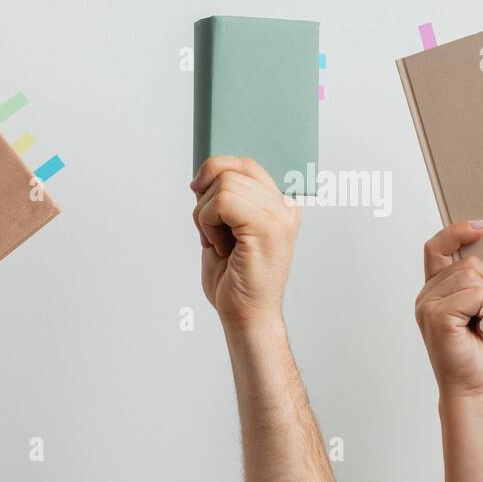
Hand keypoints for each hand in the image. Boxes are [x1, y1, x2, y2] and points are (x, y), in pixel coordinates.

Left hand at [191, 157, 300, 327]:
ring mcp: (280, 216)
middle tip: (211, 233)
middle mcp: (285, 208)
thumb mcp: (225, 230)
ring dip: (205, 216)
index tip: (197, 190)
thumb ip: (221, 200)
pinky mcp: (268, 227)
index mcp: (280, 206)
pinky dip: (208, 223)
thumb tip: (203, 175)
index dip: (216, 169)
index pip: (246, 164)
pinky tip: (219, 247)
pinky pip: (222, 202)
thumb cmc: (236, 281)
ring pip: (224, 185)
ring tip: (218, 243)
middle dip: (206, 200)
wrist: (247, 317)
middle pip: (231, 171)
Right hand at [414, 221, 482, 399]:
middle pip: (468, 263)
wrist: (475, 387)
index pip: (437, 248)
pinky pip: (475, 295)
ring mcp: (427, 305)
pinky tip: (482, 331)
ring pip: (473, 278)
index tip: (481, 226)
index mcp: (435, 290)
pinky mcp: (436, 316)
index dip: (456, 232)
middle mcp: (426, 295)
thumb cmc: (481, 352)